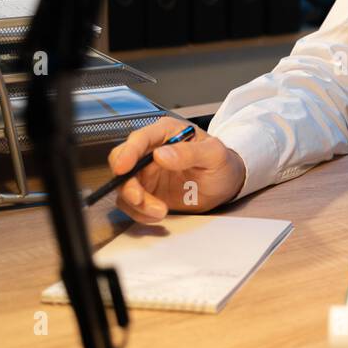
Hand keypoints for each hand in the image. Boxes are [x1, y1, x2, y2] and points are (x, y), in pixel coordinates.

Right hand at [105, 117, 245, 223]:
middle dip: (127, 183)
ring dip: (136, 203)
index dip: (128, 153)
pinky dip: (139, 212)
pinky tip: (157, 215)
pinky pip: (131, 203)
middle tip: (139, 199)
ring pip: (124, 186)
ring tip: (160, 211)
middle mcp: (151, 150)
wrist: (225, 184)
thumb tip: (161, 154)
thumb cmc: (221, 163)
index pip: (140, 138)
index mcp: (166, 132)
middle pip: (122, 162)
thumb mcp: (214, 154)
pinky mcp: (146, 191)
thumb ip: (190, 152)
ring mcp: (146, 172)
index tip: (123, 168)